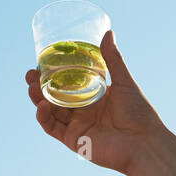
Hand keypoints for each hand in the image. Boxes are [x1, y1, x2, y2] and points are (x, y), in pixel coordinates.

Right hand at [26, 30, 164, 175]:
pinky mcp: (74, 141)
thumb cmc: (140, 114)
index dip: (52, 75)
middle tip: (30, 73)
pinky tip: (42, 105)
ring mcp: (77, 127)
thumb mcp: (125, 82)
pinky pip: (53, 129)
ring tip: (32, 86)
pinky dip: (44, 118)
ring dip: (38, 99)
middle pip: (54, 97)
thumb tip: (108, 32)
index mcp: (93, 98)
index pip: (67, 84)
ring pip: (50, 112)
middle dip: (39, 86)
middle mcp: (83, 112)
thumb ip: (114, 60)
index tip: (41, 61)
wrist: (145, 143)